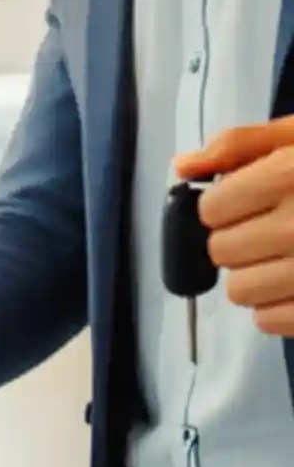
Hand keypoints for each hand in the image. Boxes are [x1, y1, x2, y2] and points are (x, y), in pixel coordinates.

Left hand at [177, 117, 293, 334]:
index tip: (247, 201)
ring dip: (257, 276)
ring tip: (289, 257)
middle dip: (240, 240)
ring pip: (241, 291)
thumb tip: (184, 165)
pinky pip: (270, 321)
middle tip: (273, 229)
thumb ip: (242, 145)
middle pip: (220, 252)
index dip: (225, 205)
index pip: (211, 210)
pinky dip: (279, 307)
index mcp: (289, 175)